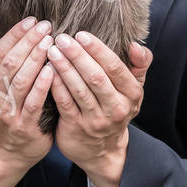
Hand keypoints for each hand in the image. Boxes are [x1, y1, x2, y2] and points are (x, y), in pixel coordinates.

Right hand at [0, 18, 55, 186]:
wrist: (6, 150)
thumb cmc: (1, 111)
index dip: (14, 34)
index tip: (31, 20)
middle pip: (9, 63)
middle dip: (28, 42)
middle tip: (46, 26)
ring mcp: (6, 113)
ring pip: (20, 80)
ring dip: (36, 59)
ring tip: (51, 42)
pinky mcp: (23, 126)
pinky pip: (33, 102)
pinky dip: (42, 85)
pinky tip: (53, 70)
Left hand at [48, 32, 151, 186]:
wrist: (103, 151)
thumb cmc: (116, 108)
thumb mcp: (133, 89)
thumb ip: (139, 64)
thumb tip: (134, 44)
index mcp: (131, 94)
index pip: (115, 68)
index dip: (98, 50)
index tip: (81, 34)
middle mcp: (116, 108)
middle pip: (96, 78)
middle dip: (78, 56)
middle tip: (62, 39)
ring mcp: (95, 120)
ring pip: (78, 89)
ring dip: (64, 68)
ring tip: (52, 51)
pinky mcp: (76, 128)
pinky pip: (64, 103)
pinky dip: (55, 86)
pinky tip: (47, 71)